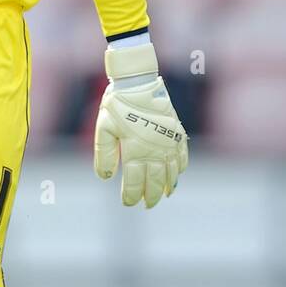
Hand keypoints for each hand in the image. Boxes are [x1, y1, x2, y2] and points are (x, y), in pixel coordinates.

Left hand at [93, 42, 187, 207]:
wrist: (138, 81)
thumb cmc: (117, 104)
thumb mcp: (103, 129)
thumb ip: (105, 155)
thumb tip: (106, 178)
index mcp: (135, 149)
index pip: (135, 181)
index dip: (132, 195)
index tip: (129, 203)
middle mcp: (155, 148)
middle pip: (155, 180)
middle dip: (150, 195)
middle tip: (147, 205)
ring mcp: (168, 141)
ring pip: (171, 171)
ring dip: (167, 185)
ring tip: (164, 196)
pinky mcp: (176, 132)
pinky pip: (182, 155)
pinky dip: (180, 167)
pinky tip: (177, 174)